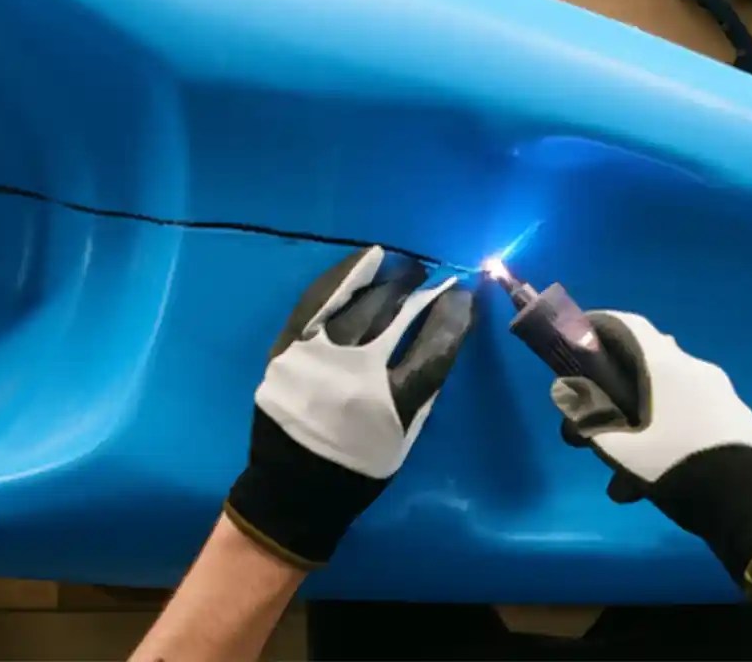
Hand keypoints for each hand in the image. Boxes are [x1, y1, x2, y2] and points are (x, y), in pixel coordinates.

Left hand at [225, 246, 473, 568]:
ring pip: (360, 302)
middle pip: (397, 316)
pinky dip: (343, 277)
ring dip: (388, 280)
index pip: (434, 345)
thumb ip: (423, 386)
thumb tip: (443, 333)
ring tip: (404, 268)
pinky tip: (365, 261)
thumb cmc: (359, 468)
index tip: (464, 297)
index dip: (454, 315)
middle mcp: (354, 375)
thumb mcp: (404, 435)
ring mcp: (315, 359)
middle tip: (434, 278)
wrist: (292, 491)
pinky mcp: (286, 349)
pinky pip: (317, 301)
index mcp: (392, 405)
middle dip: (422, 290)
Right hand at [550, 311, 751, 589]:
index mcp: (669, 367)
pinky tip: (656, 479)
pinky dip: (669, 437)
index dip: (602, 326)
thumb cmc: (677, 469)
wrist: (748, 507)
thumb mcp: (622, 453)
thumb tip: (573, 413)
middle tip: (598, 423)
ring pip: (668, 400)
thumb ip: (591, 427)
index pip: (631, 325)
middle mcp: (697, 370)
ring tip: (623, 478)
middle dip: (617, 394)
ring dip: (642, 429)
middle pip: (647, 366)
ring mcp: (722, 394)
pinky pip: (692, 418)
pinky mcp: (737, 419)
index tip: (580, 340)